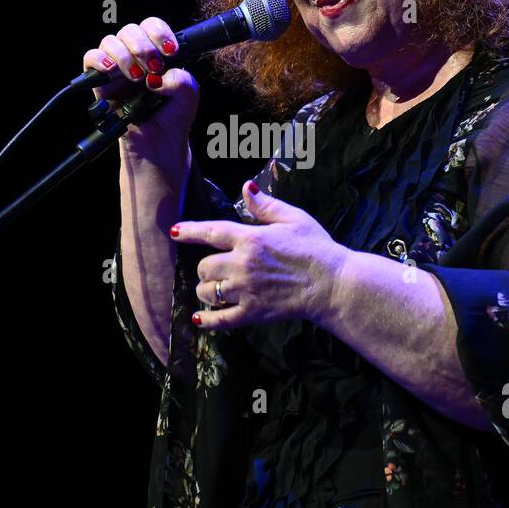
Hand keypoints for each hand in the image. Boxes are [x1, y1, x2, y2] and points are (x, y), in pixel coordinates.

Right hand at [81, 16, 198, 164]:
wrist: (158, 141)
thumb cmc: (173, 115)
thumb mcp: (189, 94)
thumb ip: (181, 79)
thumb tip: (156, 78)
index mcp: (156, 51)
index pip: (152, 26)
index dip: (160, 34)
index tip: (170, 52)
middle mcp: (135, 54)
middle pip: (131, 30)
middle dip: (144, 47)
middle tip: (154, 68)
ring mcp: (116, 66)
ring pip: (111, 41)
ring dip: (125, 56)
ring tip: (137, 78)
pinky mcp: (99, 79)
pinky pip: (91, 57)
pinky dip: (100, 60)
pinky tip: (111, 71)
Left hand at [171, 180, 349, 330]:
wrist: (333, 284)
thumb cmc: (316, 248)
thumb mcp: (293, 218)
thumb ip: (265, 205)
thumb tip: (245, 187)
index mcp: (251, 238)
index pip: (211, 232)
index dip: (189, 231)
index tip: (175, 231)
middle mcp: (242, 264)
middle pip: (204, 266)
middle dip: (205, 267)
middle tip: (214, 268)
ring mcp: (246, 290)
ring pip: (207, 292)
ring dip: (206, 290)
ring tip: (213, 289)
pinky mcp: (253, 312)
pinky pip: (221, 319)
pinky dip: (208, 320)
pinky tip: (200, 318)